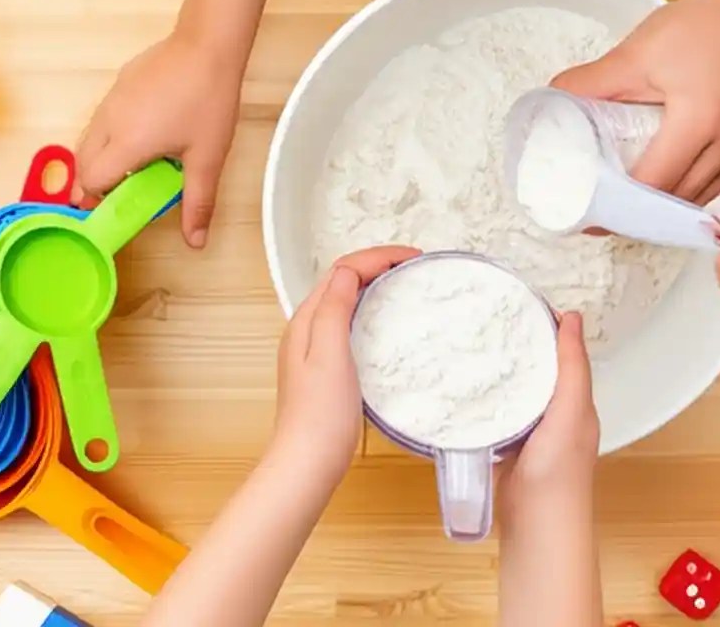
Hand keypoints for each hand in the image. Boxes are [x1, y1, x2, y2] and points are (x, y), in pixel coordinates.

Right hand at [74, 34, 241, 248]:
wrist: (207, 46)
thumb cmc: (208, 100)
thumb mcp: (207, 158)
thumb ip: (198, 202)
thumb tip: (196, 241)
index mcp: (126, 143)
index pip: (92, 181)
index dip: (95, 200)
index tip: (110, 212)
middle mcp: (109, 121)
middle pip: (81, 162)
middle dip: (91, 183)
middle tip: (116, 197)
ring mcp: (112, 99)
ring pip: (88, 138)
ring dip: (98, 159)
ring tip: (129, 170)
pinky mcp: (119, 84)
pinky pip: (102, 118)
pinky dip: (108, 136)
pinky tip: (140, 138)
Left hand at [275, 245, 421, 476]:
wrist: (307, 463)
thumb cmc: (320, 415)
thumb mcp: (329, 353)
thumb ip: (334, 309)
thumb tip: (348, 272)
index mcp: (305, 321)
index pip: (342, 270)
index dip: (377, 257)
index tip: (413, 258)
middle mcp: (305, 330)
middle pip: (341, 281)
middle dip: (376, 264)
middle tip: (414, 266)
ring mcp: (313, 350)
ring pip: (344, 301)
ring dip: (372, 285)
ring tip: (404, 285)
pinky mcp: (325, 370)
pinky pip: (347, 325)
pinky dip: (369, 312)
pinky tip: (386, 324)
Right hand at [497, 312, 602, 626]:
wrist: (538, 529)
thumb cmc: (559, 476)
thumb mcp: (570, 411)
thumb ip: (571, 367)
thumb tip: (572, 318)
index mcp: (574, 401)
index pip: (560, 351)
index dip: (541, 324)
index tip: (516, 299)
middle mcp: (551, 413)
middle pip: (530, 367)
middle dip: (511, 341)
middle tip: (483, 315)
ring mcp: (524, 431)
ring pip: (508, 388)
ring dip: (492, 368)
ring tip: (467, 341)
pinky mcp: (500, 446)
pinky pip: (489, 412)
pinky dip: (477, 396)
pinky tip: (459, 386)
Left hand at [552, 0, 719, 204]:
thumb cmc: (696, 30)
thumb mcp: (635, 54)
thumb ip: (591, 83)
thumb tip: (551, 101)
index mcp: (700, 121)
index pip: (654, 182)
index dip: (619, 204)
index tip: (588, 212)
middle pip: (673, 201)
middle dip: (633, 214)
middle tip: (596, 215)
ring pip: (692, 202)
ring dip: (656, 210)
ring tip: (619, 209)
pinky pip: (709, 190)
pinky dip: (678, 196)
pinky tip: (652, 194)